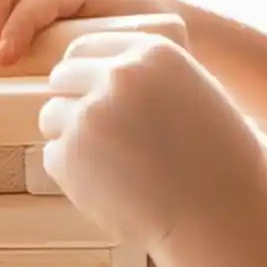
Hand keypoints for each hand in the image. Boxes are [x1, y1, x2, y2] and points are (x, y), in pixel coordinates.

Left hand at [39, 33, 266, 253]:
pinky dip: (72, 174)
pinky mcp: (70, 156)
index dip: (86, 76)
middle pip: (61, 77)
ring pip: (51, 117)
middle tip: (99, 138)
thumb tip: (103, 72)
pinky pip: (52, 156)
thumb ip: (150, 76)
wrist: (215, 219)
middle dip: (72, 103)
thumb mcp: (196, 94)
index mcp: (151, 51)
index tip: (97, 99)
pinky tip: (110, 187)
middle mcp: (117, 75)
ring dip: (70, 138)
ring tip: (109, 166)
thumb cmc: (215, 165)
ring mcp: (90, 115)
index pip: (84, 46)